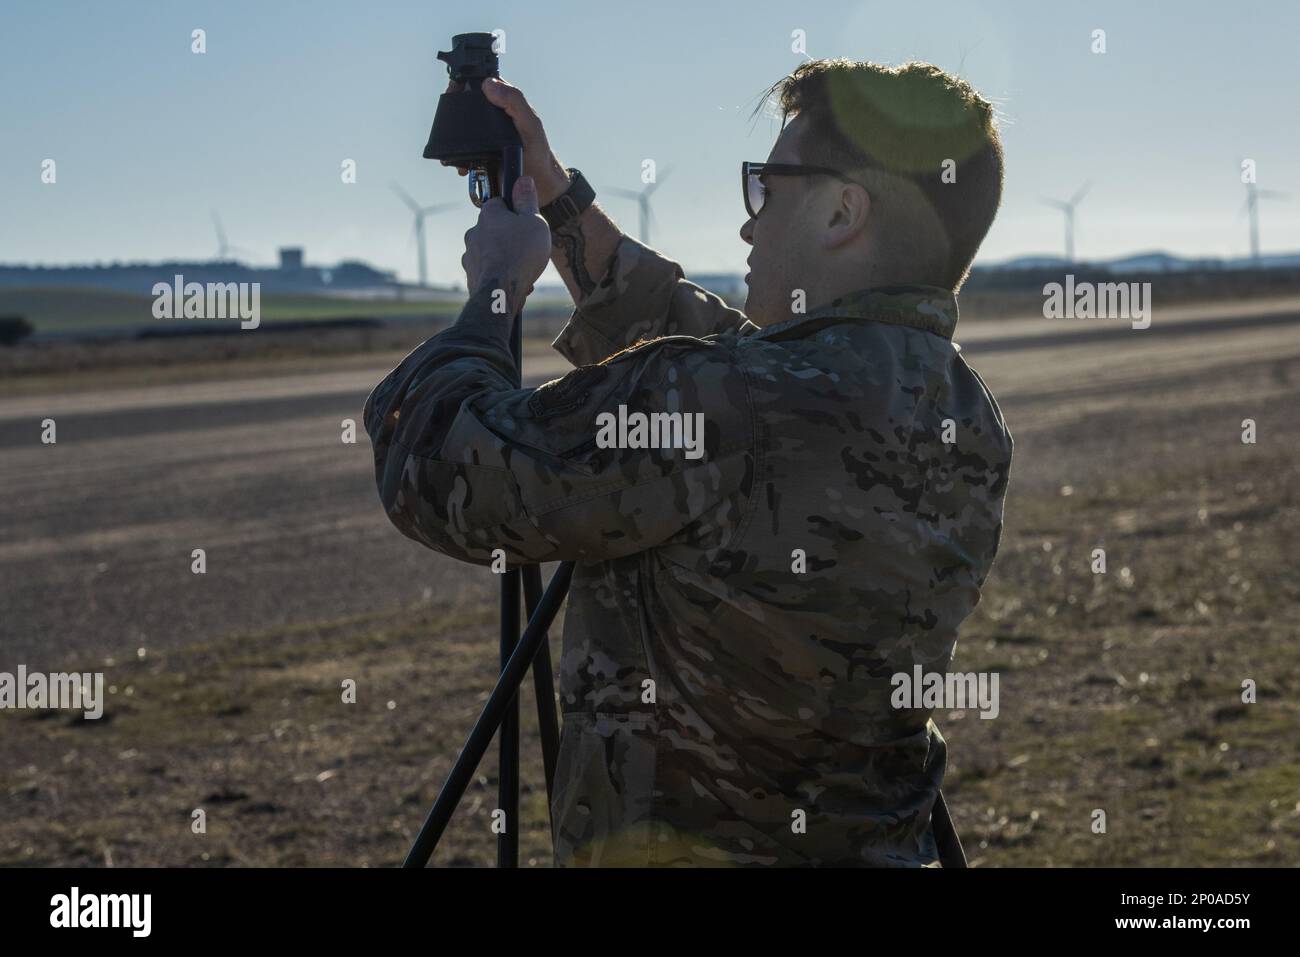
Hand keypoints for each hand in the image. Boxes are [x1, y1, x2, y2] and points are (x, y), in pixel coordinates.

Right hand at [440, 77, 570, 205]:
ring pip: (460, 129)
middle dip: (453, 109)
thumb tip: (489, 84)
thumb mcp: (530, 124)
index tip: (455, 88)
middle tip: (447, 116)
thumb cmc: (538, 154)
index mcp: (505, 104)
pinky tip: (459, 164)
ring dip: (451, 135)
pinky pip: (460, 151)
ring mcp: (483, 137)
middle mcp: (493, 118)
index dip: (466, 82)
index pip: (482, 84)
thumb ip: (514, 102)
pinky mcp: (478, 155)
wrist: (538, 186)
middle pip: (466, 106)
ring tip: (450, 140)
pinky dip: (456, 157)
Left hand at [462, 176, 550, 314]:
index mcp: (489, 214)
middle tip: (527, 250)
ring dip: (505, 258)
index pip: (500, 204)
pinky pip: (488, 270)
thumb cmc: (521, 255)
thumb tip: (523, 179)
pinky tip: (513, 283)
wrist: (500, 293)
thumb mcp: (535, 222)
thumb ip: (528, 200)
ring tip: (522, 270)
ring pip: (491, 251)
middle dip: (510, 238)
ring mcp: (470, 254)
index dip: (516, 213)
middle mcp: (474, 231)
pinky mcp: (470, 274)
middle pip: (495, 229)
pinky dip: (499, 274)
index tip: (526, 223)